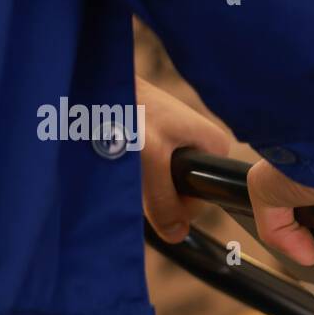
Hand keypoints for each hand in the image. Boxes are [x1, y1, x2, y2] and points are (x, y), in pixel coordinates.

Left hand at [136, 77, 232, 241]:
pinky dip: (139, 171)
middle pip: (188, 192)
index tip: (155, 187)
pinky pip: (156, 170)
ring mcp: (184, 143)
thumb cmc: (126, 106)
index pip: (207, 197)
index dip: (180, 203)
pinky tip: (124, 156)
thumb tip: (176, 235)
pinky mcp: (163, 140)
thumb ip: (164, 200)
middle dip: (160, 191)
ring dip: (145, 181)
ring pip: (169, 183)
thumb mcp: (148, 158)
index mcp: (215, 145)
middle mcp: (204, 144)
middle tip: (136, 169)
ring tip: (128, 158)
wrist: (98, 79)